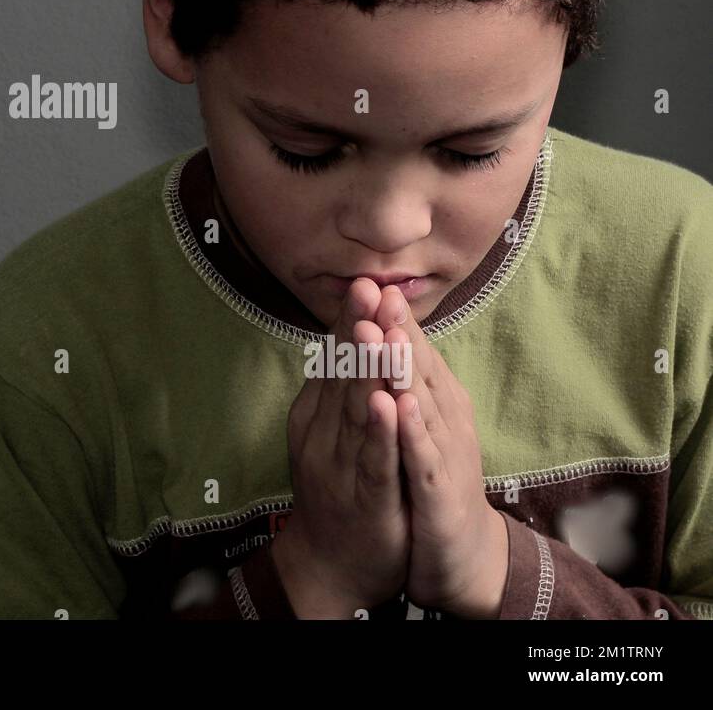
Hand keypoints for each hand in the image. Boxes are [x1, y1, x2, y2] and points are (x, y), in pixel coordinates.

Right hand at [276, 277, 410, 616]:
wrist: (328, 565)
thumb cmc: (336, 493)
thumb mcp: (331, 434)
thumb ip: (337, 392)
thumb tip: (341, 342)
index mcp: (318, 415)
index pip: (337, 360)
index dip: (352, 321)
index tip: (365, 280)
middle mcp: (324, 433)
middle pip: (343, 375)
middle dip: (358, 330)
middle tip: (366, 286)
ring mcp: (341, 465)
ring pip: (358, 412)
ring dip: (368, 370)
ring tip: (378, 331)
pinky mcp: (365, 497)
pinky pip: (373, 460)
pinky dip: (379, 431)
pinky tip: (386, 403)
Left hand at [373, 284, 508, 617]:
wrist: (459, 552)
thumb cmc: (428, 478)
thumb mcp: (414, 422)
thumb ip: (401, 378)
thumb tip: (381, 331)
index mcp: (433, 399)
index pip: (411, 350)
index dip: (392, 317)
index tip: (371, 279)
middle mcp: (443, 419)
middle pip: (417, 367)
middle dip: (396, 329)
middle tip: (378, 289)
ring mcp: (443, 454)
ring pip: (421, 405)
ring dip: (403, 370)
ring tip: (387, 335)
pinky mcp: (438, 491)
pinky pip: (422, 457)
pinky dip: (411, 431)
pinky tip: (398, 406)